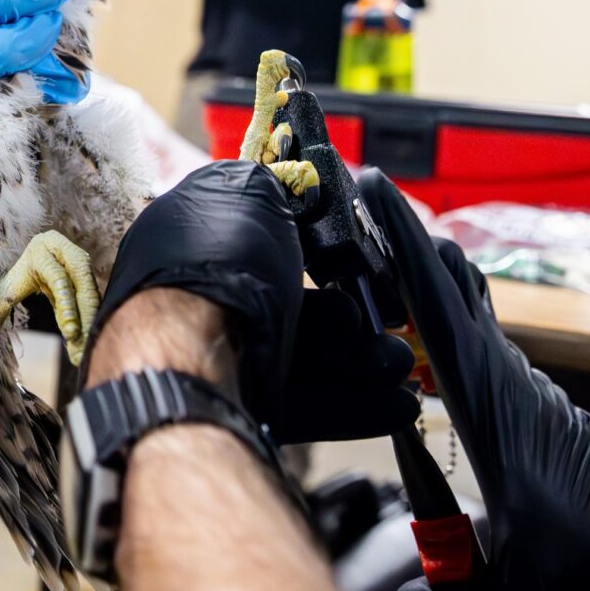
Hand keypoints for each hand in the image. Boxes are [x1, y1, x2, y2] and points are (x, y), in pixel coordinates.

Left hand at [91, 161, 418, 442]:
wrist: (191, 366)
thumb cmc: (218, 268)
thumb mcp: (246, 196)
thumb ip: (264, 188)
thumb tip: (276, 183)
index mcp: (191, 244)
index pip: (255, 239)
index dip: (308, 245)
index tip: (351, 256)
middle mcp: (201, 299)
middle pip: (291, 304)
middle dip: (350, 315)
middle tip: (387, 319)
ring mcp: (219, 357)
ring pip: (304, 355)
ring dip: (362, 359)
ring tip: (398, 365)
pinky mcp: (239, 406)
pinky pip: (304, 403)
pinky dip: (354, 404)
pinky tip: (396, 405)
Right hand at [358, 171, 589, 590]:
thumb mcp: (521, 586)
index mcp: (485, 397)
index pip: (435, 305)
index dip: (401, 245)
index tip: (373, 194)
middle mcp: (494, 370)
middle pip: (441, 279)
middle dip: (398, 227)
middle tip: (355, 179)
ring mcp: (506, 371)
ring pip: (457, 291)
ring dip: (415, 252)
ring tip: (369, 216)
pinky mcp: (513, 383)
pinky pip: (465, 317)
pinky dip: (434, 288)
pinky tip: (413, 281)